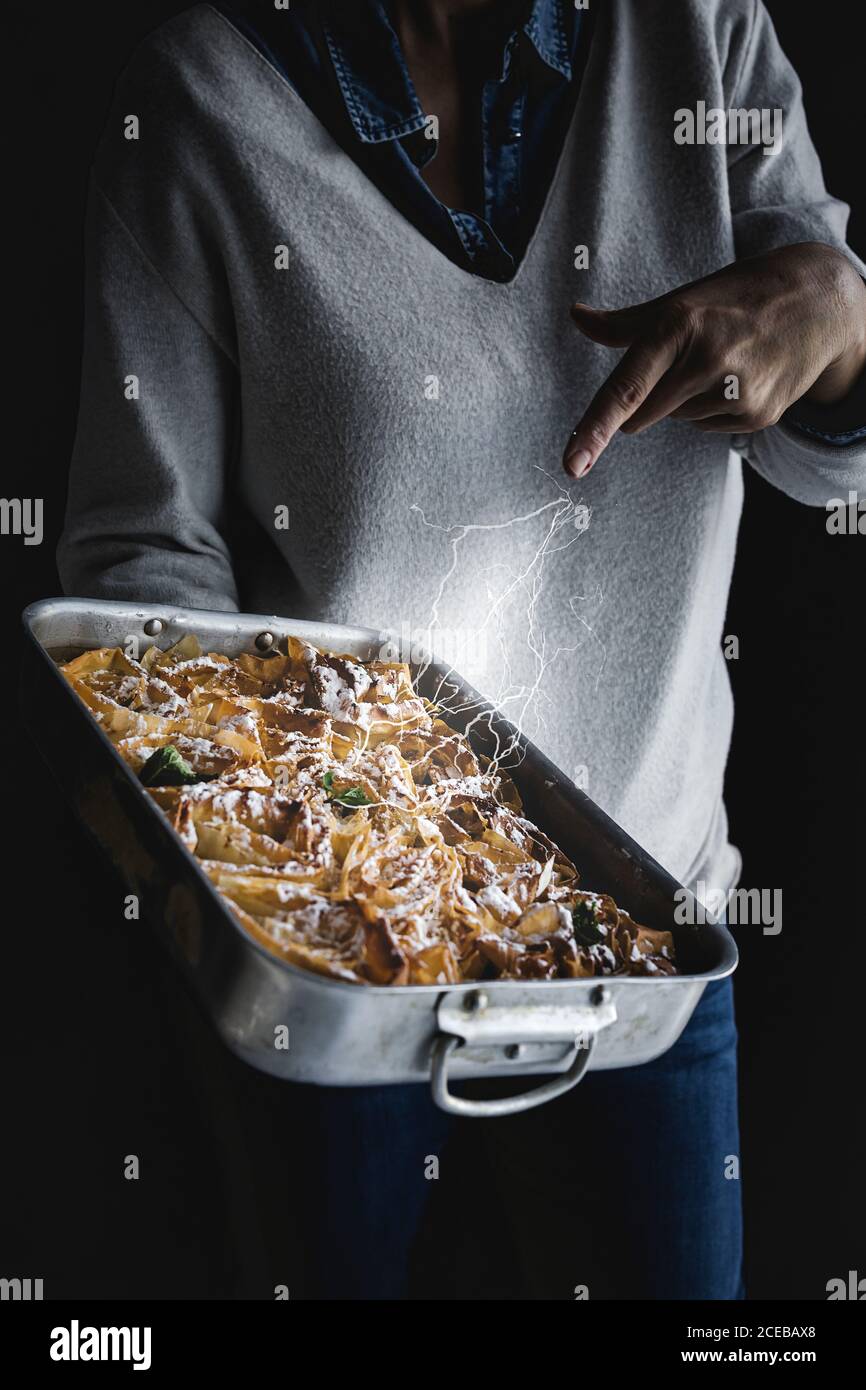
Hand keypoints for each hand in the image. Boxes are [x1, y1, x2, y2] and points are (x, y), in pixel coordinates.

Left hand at [562, 242, 865, 478]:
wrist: (817, 301)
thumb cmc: (733, 300)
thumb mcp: (680, 302)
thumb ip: (623, 324)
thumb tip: (576, 316)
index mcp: (679, 325)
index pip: (625, 389)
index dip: (593, 430)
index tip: (571, 465)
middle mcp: (707, 359)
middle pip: (641, 414)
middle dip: (646, 398)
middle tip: (683, 359)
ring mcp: (736, 391)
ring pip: (674, 419)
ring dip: (683, 400)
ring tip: (722, 362)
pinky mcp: (758, 415)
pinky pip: (705, 426)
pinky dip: (711, 409)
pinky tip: (739, 379)